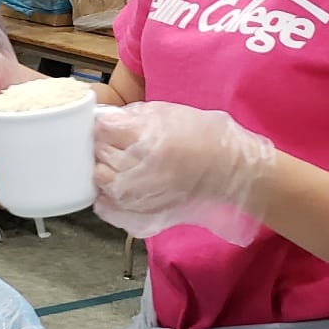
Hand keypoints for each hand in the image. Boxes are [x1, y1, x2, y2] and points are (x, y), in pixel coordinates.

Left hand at [93, 101, 277, 244]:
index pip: (103, 129)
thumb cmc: (205, 138)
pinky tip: (120, 186)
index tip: (110, 126)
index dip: (104, 125)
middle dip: (104, 145)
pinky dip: (107, 197)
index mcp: (146, 139)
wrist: (229, 171)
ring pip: (100, 179)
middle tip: (118, 143)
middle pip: (99, 153)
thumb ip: (134, 116)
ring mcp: (139, 196)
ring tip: (120, 164)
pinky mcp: (142, 214)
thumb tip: (106, 119)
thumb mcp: (169, 113)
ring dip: (105, 169)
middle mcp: (139, 169)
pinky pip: (107, 207)